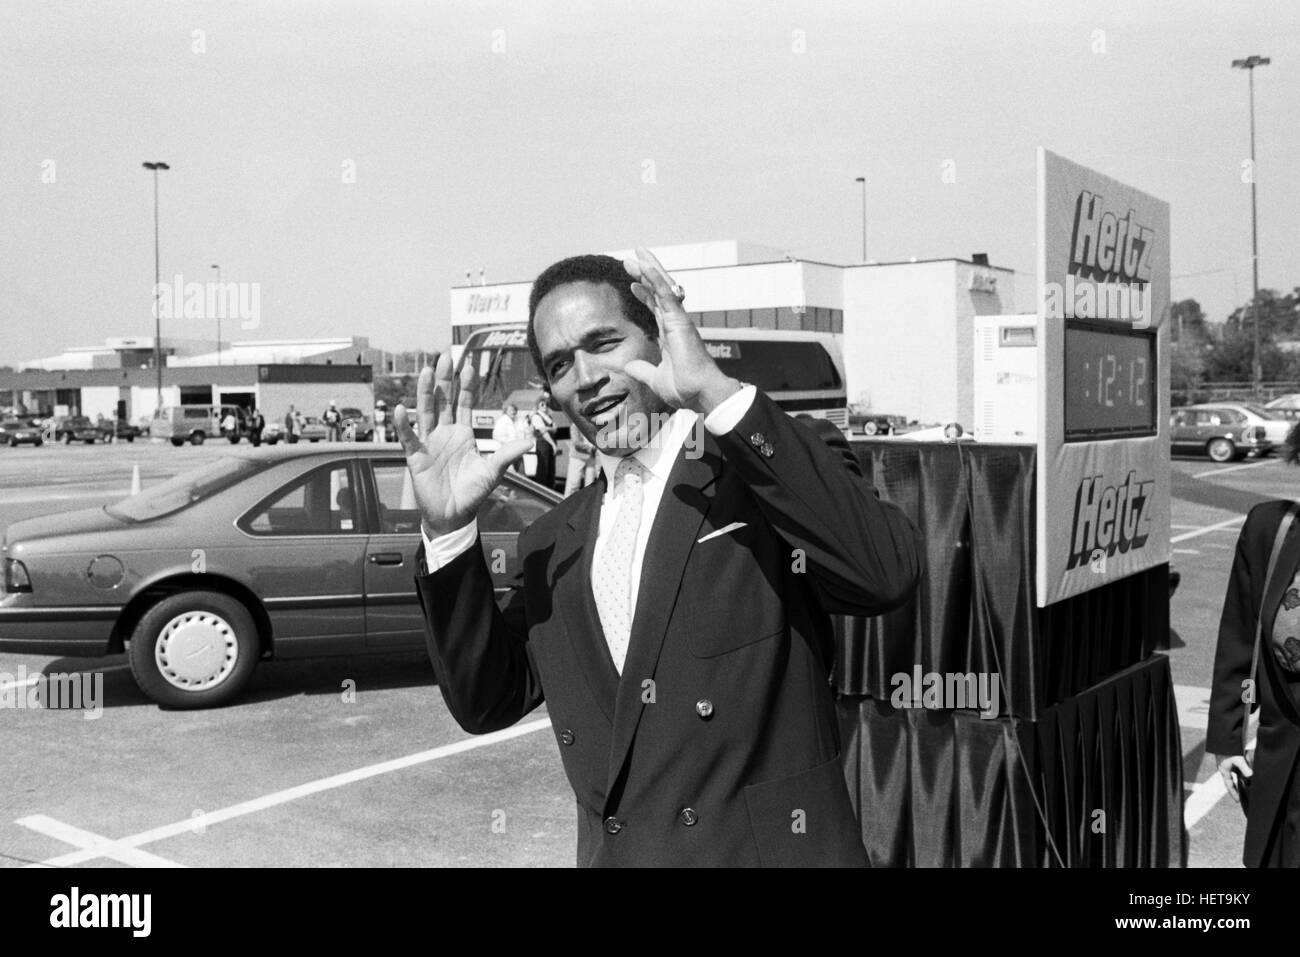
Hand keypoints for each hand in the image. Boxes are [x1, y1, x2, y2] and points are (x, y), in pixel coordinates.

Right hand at [394, 354, 534, 537]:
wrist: (454, 515)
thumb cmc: (472, 492)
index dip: (466, 386)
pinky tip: (401, 410)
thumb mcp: (493, 471)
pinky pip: (408, 437)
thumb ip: (508, 454)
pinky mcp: (416, 456)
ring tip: (427, 372)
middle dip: (445, 379)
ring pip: (425, 412)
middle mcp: (444, 433)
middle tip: (445, 356)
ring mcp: (429, 443)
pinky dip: (403, 425)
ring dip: (426, 392)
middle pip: (443, 400)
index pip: (464, 404)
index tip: (469, 365)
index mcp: (463, 434)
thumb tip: (530, 441)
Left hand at [623, 246, 740, 414]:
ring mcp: (678, 319)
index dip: (644, 294)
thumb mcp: (655, 379)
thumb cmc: (686, 389)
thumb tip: (629, 366)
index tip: (633, 284)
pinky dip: (655, 279)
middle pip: (658, 291)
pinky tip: (644, 266)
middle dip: (646, 273)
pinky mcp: (679, 320)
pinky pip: (666, 294)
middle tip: (633, 258)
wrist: (700, 395)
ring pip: (662, 287)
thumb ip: (642, 370)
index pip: (655, 308)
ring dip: (649, 269)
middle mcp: (675, 323)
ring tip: (636, 253)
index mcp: (671, 334)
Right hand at [1217, 753, 1252, 801]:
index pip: (1229, 784)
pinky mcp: (1233, 759)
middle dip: (1237, 788)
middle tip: (1242, 796)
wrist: (1225, 738)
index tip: (1237, 801)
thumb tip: (1251, 777)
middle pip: (1232, 781)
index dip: (1233, 793)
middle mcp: (1226, 768)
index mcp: (1224, 770)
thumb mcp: (1238, 760)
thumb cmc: (1230, 750)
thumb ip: (1245, 769)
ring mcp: (1229, 763)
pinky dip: (1244, 772)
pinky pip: (1239, 769)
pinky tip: (1250, 773)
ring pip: (1236, 774)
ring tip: (1249, 785)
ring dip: (1241, 779)